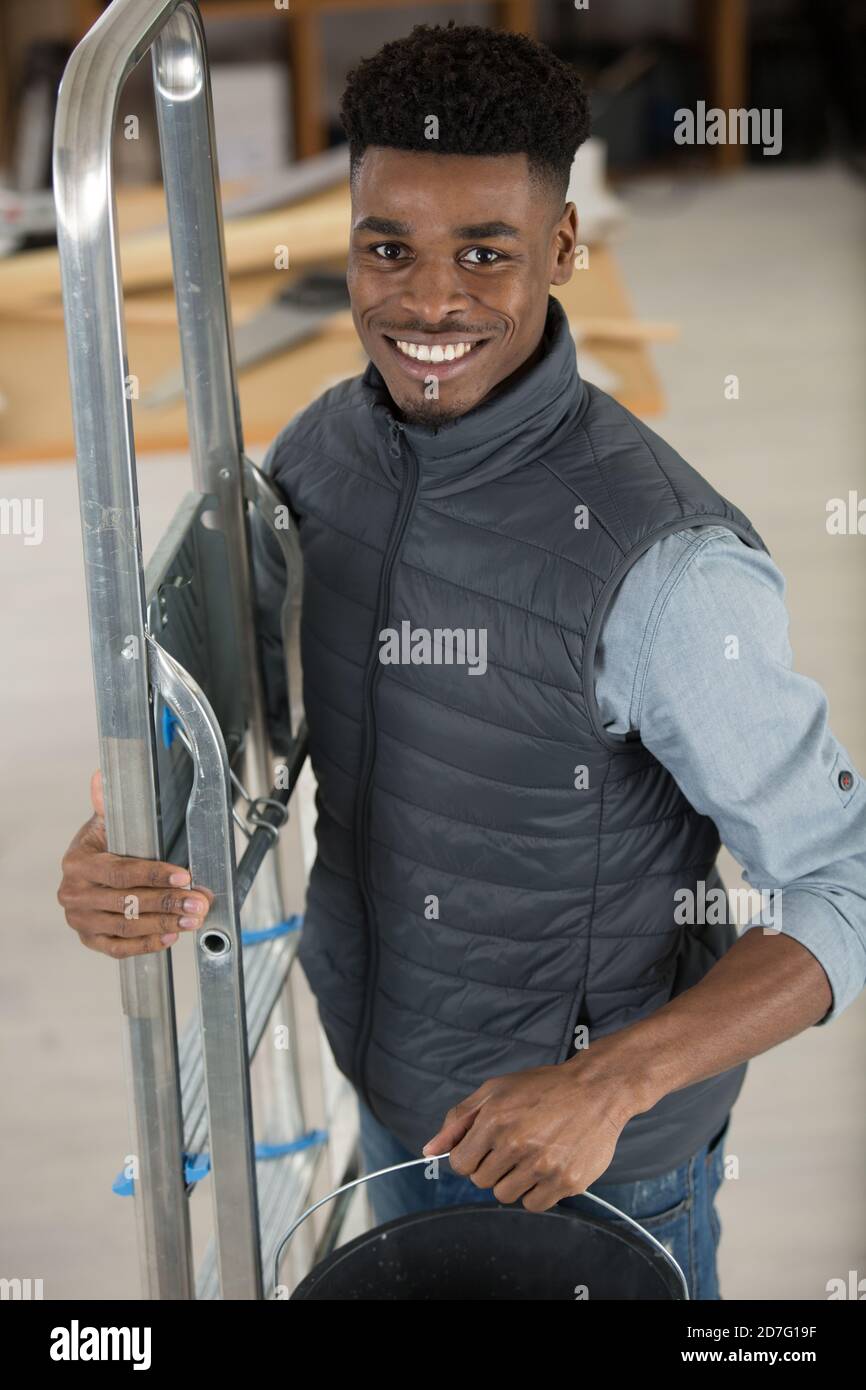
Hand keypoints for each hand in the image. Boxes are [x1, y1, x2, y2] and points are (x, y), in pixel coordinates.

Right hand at [57, 768, 212, 958]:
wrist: (85, 871)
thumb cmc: (102, 845)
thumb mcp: (104, 822)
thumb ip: (105, 802)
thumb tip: (101, 777)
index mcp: (77, 863)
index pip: (120, 872)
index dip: (154, 875)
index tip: (184, 877)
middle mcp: (74, 894)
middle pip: (127, 901)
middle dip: (167, 902)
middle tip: (198, 902)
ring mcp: (80, 920)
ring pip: (126, 926)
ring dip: (163, 924)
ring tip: (192, 918)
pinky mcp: (89, 939)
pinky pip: (118, 948)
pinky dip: (146, 945)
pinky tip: (170, 938)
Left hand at [422, 1045, 639, 1212]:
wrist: (596, 1090)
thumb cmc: (543, 1088)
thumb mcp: (495, 1091)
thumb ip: (458, 1120)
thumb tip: (429, 1150)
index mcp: (495, 1120)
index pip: (460, 1164)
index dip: (469, 1157)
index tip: (484, 1148)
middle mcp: (517, 1144)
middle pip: (482, 1182)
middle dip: (491, 1167)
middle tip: (513, 1146)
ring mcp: (543, 1166)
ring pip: (506, 1196)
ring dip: (513, 1180)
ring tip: (531, 1155)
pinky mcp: (566, 1181)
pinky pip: (534, 1204)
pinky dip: (536, 1192)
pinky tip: (546, 1168)